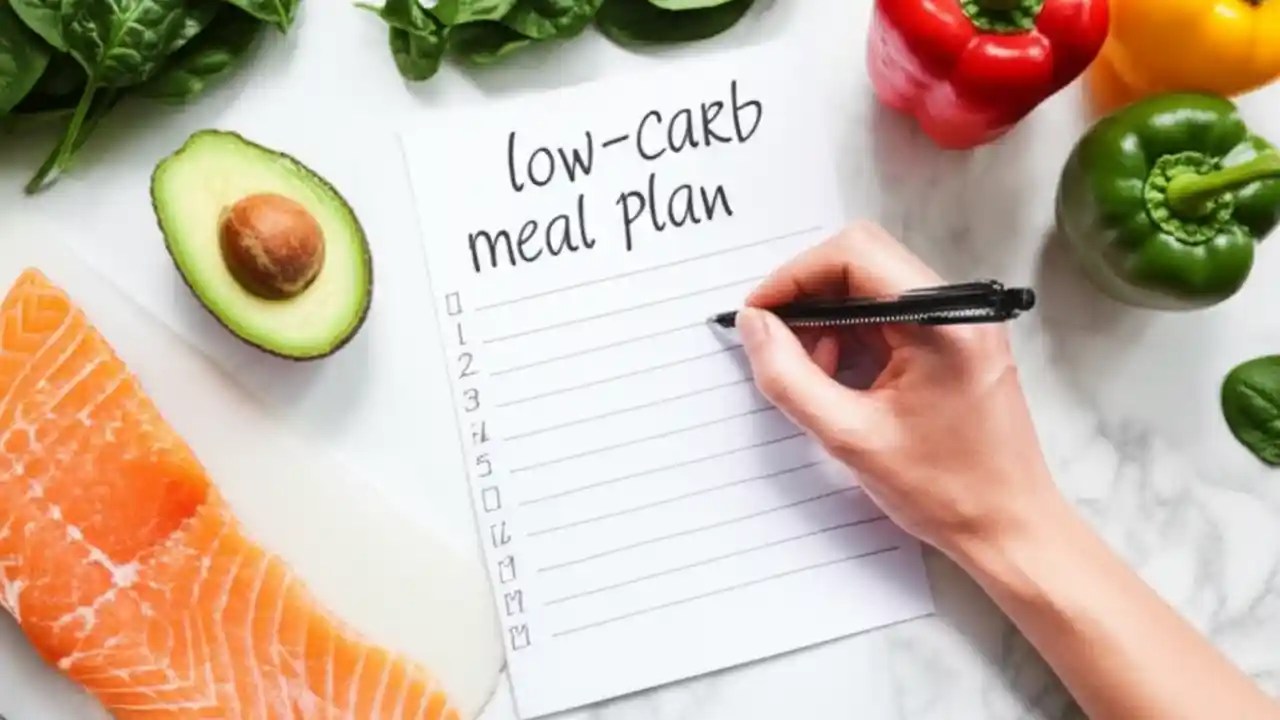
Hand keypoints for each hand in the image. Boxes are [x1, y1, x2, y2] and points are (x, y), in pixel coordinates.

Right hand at [736, 222, 1061, 558]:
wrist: (1009, 528)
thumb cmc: (945, 491)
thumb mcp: (849, 437)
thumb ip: (789, 377)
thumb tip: (755, 326)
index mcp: (942, 321)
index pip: (853, 254)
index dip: (794, 276)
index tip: (761, 315)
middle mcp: (958, 307)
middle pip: (862, 261)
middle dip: (809, 297)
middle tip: (779, 346)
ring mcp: (961, 321)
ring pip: (872, 287)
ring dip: (830, 320)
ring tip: (814, 375)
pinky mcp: (956, 340)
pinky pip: (890, 314)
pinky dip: (854, 336)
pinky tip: (841, 379)